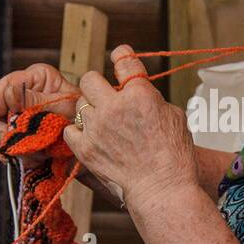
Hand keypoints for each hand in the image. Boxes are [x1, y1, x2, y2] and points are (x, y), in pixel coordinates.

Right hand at [0, 64, 80, 163]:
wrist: (95, 142)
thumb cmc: (85, 117)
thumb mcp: (64, 107)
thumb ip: (36, 100)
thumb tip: (9, 94)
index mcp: (33, 79)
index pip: (5, 86)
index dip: (0, 102)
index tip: (5, 115)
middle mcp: (22, 96)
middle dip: (0, 128)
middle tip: (11, 139)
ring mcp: (18, 118)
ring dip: (11, 145)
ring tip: (34, 152)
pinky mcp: (19, 137)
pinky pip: (5, 148)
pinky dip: (18, 156)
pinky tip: (36, 159)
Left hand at [63, 45, 196, 210]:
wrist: (162, 188)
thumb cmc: (174, 155)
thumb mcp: (173, 115)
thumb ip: (150, 97)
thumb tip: (138, 90)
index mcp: (139, 94)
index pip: (124, 60)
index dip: (121, 55)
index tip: (118, 55)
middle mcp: (114, 107)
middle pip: (90, 79)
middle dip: (98, 85)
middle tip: (106, 96)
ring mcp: (97, 128)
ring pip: (80, 104)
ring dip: (90, 110)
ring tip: (103, 123)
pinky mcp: (86, 148)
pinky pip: (70, 129)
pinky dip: (78, 132)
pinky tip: (91, 137)